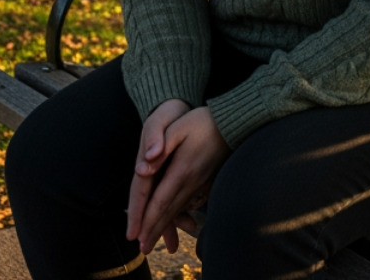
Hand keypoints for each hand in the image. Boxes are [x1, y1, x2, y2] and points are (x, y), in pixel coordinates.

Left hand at [126, 106, 229, 252]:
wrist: (233, 123)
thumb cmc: (202, 121)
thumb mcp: (178, 127)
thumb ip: (160, 145)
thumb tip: (143, 167)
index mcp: (182, 170)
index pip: (159, 201)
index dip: (146, 220)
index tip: (136, 237)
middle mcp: (192, 181)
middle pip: (169, 211)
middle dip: (154, 231)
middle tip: (142, 248)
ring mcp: (201, 183)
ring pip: (179, 209)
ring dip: (166, 227)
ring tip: (154, 240)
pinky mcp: (206, 181)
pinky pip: (189, 203)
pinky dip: (179, 215)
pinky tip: (176, 222)